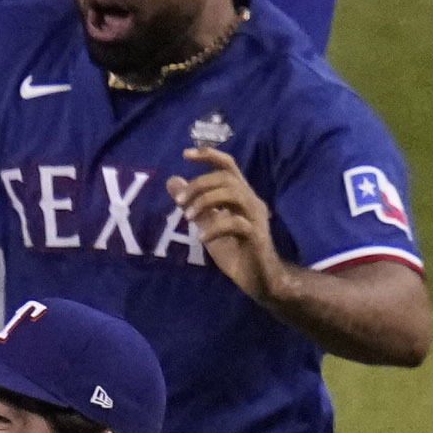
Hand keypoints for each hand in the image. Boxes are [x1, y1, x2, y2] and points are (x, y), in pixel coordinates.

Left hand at [167, 146, 284, 301]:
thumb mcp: (207, 224)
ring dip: (206, 201)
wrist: (259, 278)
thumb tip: (172, 180)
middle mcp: (250, 201)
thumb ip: (192, 203)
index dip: (209, 155)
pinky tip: (202, 238)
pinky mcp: (256, 236)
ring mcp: (255, 217)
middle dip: (199, 184)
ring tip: (188, 217)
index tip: (185, 154)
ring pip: (234, 194)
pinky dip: (215, 228)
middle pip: (226, 178)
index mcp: (240, 195)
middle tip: (180, 201)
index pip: (228, 166)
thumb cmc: (235, 250)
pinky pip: (236, 223)